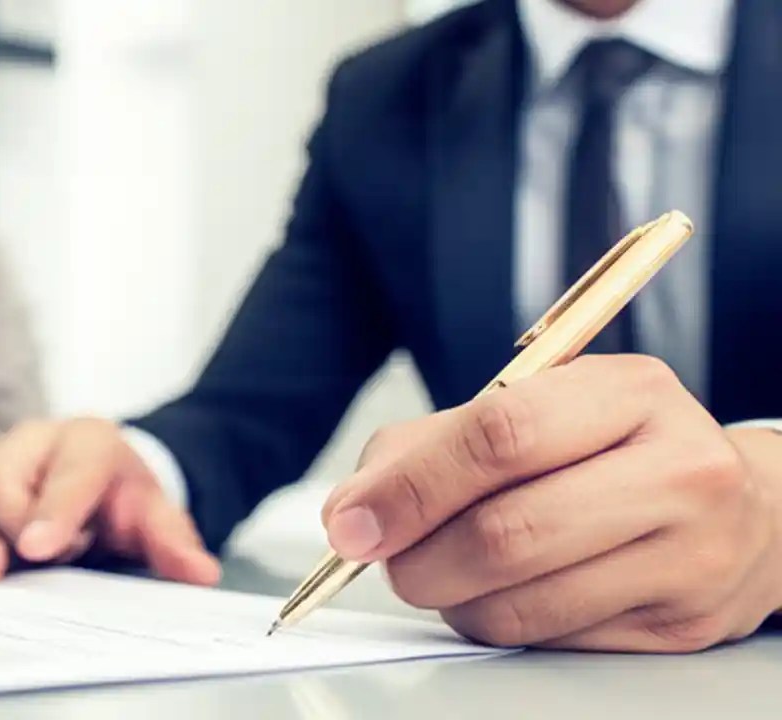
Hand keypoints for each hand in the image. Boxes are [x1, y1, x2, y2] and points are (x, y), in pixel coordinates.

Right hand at [0, 418, 220, 585]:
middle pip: (2, 481)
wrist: (95, 484)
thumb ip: (173, 541)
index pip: (70, 470)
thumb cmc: (120, 496)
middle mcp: (29, 448)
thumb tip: (199, 574)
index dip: (54, 509)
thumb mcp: (156, 513)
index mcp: (85, 440)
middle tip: (28, 561)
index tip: (40, 547)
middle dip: (11, 526)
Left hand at [322, 355, 781, 651]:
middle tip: (385, 559)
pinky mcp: (679, 625)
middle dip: (416, 558)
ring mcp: (688, 555)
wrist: (746, 510)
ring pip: (519, 603)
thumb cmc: (617, 450)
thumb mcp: (536, 408)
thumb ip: (432, 445)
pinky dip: (496, 623)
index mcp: (630, 393)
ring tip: (444, 573)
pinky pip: (547, 641)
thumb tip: (355, 509)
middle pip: (505, 533)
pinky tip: (503, 593)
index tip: (351, 521)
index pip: (498, 437)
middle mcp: (676, 470)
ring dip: (449, 599)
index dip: (410, 486)